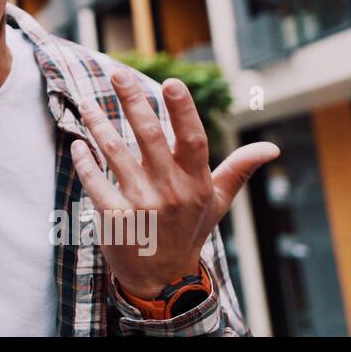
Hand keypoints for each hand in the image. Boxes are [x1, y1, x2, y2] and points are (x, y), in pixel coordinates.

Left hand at [71, 70, 279, 299]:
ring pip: (115, 153)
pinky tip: (78, 143)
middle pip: (149, 137)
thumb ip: (239, 170)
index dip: (183, 110)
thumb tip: (272, 148)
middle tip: (118, 73)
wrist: (162, 278)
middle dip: (132, 101)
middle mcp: (170, 191)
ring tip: (87, 103)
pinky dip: (84, 160)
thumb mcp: (217, 202)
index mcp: (196, 182)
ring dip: (99, 124)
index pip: (192, 139)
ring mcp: (141, 204)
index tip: (171, 82)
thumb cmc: (189, 230)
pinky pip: (95, 181)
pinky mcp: (115, 218)